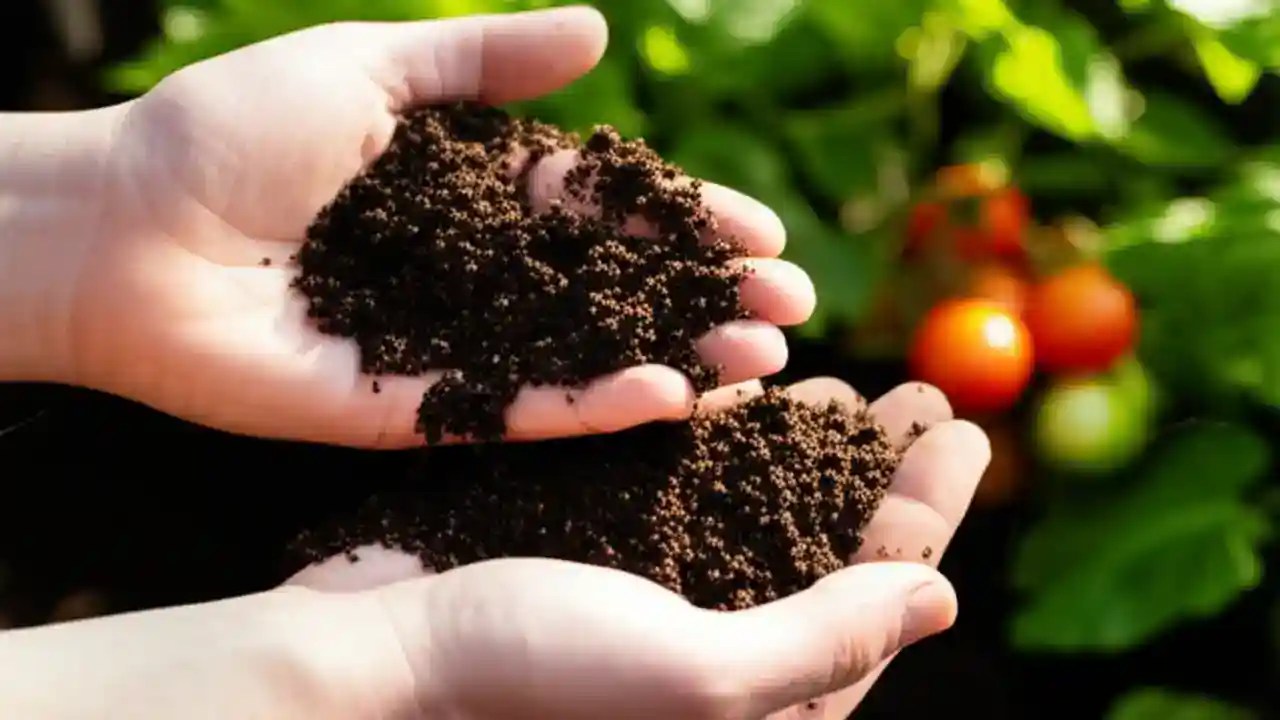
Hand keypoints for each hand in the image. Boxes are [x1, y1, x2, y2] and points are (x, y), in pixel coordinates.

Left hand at [45, 6, 811, 447]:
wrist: (119, 228)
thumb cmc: (227, 132)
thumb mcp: (368, 69)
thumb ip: (484, 60)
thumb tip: (602, 28)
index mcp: (467, 193)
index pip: (602, 211)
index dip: (681, 221)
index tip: (758, 231)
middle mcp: (470, 275)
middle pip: (612, 292)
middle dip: (703, 298)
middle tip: (790, 308)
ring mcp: (445, 348)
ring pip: (581, 357)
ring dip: (677, 359)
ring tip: (762, 362)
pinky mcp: (408, 414)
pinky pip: (514, 413)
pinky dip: (592, 408)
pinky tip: (671, 398)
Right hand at [280, 377, 986, 718]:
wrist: (373, 660)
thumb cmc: (530, 680)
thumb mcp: (698, 676)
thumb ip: (825, 640)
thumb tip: (940, 601)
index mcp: (758, 704)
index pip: (876, 601)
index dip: (926, 512)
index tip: (963, 431)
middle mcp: (715, 651)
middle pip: (829, 552)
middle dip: (879, 472)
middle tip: (918, 391)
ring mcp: (657, 595)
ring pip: (762, 510)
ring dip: (810, 445)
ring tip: (844, 383)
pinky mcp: (603, 549)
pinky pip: (687, 485)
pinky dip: (726, 435)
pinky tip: (743, 386)